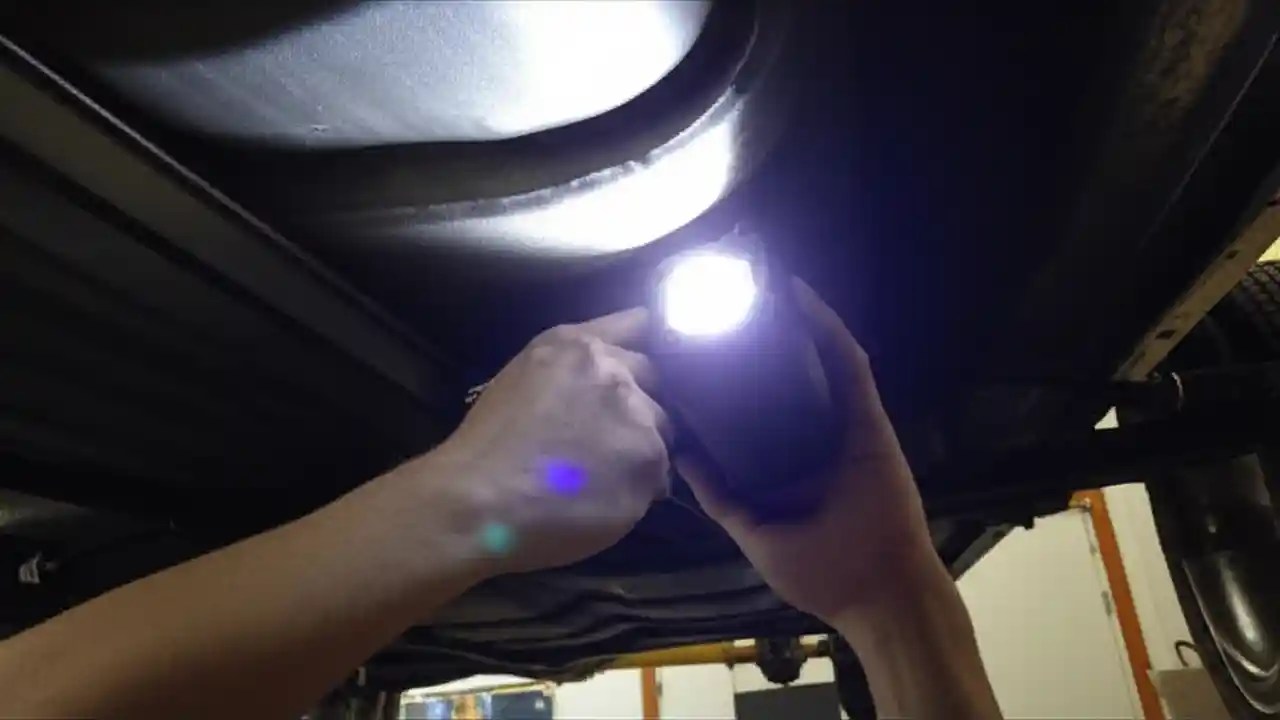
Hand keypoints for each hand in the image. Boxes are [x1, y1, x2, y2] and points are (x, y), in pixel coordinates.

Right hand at [428, 309, 669, 575]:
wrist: (479, 503)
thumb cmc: (486, 449)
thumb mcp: (521, 380)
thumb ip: (568, 367)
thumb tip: (606, 376)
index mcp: (575, 345)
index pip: (639, 323)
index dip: (645, 345)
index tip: (641, 366)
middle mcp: (612, 370)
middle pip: (655, 380)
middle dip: (640, 404)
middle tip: (608, 437)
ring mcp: (635, 414)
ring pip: (662, 429)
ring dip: (643, 448)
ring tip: (605, 476)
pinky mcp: (648, 461)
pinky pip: (661, 474)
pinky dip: (642, 489)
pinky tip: (608, 501)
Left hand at [679, 279, 943, 624]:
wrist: (879, 592)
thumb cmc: (820, 572)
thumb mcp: (754, 532)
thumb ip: (721, 496)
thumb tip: (684, 454)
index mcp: (786, 465)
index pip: (753, 411)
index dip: (727, 380)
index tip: (691, 351)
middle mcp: (814, 438)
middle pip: (783, 377)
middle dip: (757, 341)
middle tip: (719, 306)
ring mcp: (842, 424)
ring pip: (815, 360)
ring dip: (791, 322)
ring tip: (756, 285)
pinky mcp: (867, 419)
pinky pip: (847, 367)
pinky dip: (826, 330)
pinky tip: (799, 299)